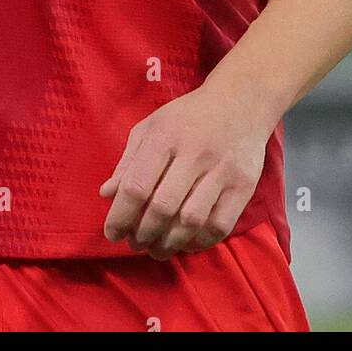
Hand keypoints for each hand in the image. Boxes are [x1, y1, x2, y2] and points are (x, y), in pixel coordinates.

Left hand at [100, 79, 274, 259]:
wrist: (240, 101)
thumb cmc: (187, 116)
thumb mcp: (151, 126)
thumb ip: (129, 160)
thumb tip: (107, 194)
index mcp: (165, 136)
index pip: (137, 185)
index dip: (121, 216)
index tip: (112, 233)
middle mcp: (194, 153)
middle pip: (163, 207)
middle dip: (143, 233)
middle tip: (135, 244)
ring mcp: (222, 170)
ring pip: (191, 221)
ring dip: (169, 243)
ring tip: (156, 249)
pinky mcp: (244, 185)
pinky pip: (219, 225)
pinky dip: (199, 241)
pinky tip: (186, 242)